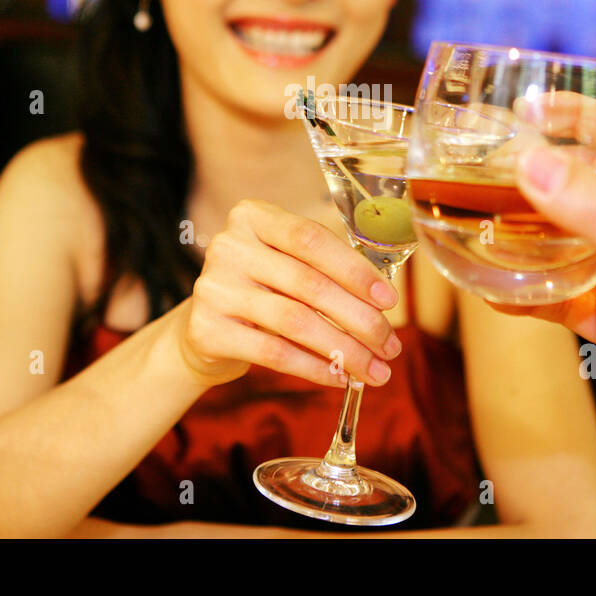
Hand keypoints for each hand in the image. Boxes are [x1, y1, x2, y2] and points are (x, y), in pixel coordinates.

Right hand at [171, 199, 401, 388]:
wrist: (205, 327)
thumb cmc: (262, 289)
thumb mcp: (286, 263)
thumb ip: (326, 267)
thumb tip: (383, 301)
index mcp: (253, 217)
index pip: (311, 238)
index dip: (354, 270)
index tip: (389, 300)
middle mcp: (229, 246)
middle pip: (308, 283)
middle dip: (359, 319)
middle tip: (389, 345)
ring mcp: (213, 288)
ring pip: (295, 321)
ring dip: (344, 350)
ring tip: (375, 370)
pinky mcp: (206, 330)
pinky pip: (274, 352)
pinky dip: (314, 368)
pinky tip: (340, 378)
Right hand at [494, 126, 595, 484]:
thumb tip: (535, 165)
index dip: (579, 117)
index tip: (528, 107)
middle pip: (590, 189)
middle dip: (542, 176)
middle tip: (488, 163)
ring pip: (570, 244)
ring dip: (529, 235)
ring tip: (480, 219)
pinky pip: (563, 298)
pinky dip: (529, 292)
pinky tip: (493, 289)